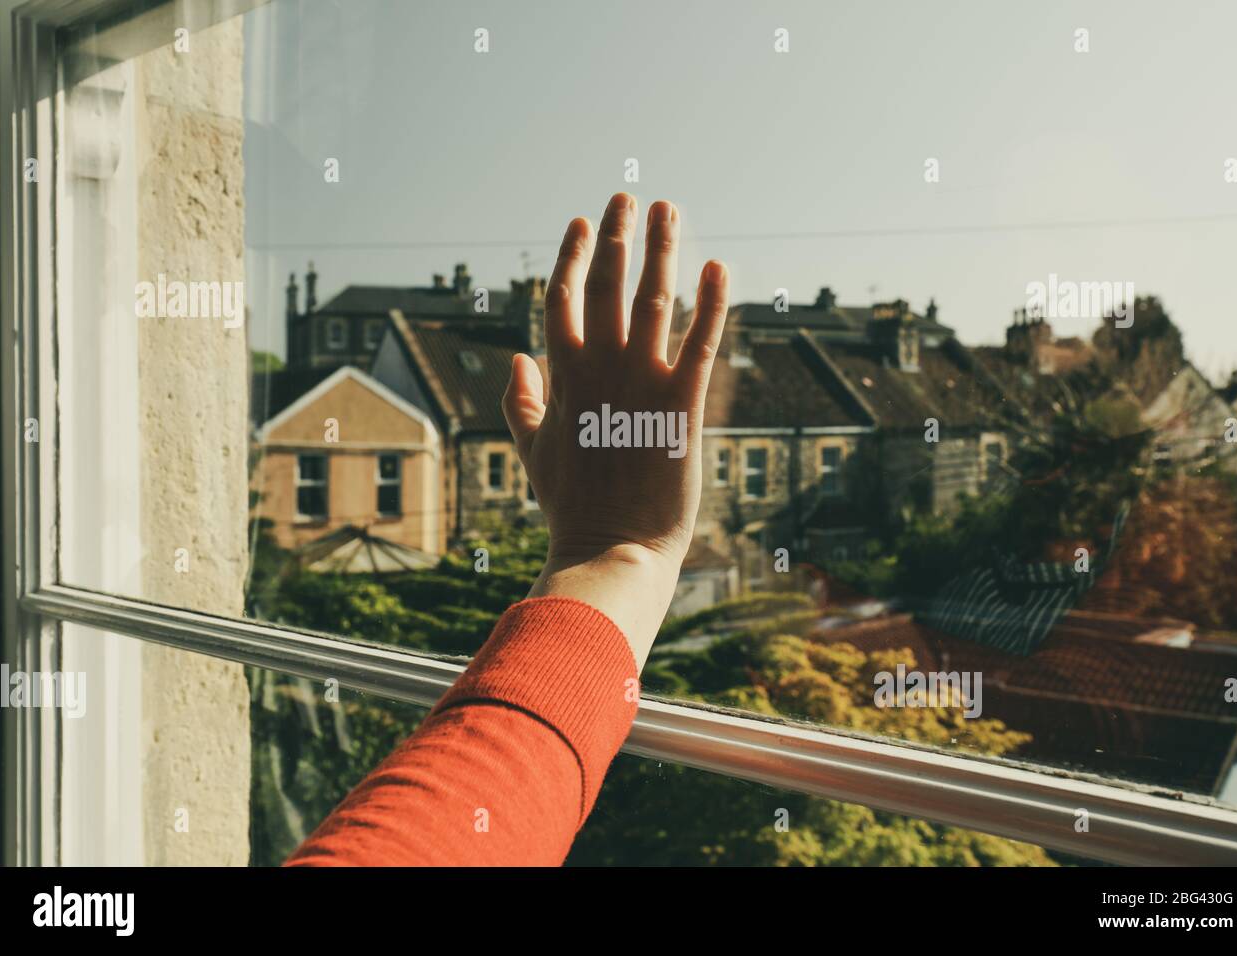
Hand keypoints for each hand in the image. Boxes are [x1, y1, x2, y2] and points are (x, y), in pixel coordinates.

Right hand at [500, 193, 728, 667]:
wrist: (611, 551)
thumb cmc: (573, 508)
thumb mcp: (531, 451)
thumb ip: (522, 400)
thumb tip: (516, 356)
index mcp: (563, 378)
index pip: (562, 298)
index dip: (572, 255)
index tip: (581, 221)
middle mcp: (600, 371)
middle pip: (605, 284)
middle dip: (615, 235)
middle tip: (626, 197)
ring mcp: (642, 386)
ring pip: (652, 299)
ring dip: (660, 248)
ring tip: (667, 208)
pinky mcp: (682, 408)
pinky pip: (700, 341)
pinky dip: (712, 301)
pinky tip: (719, 266)